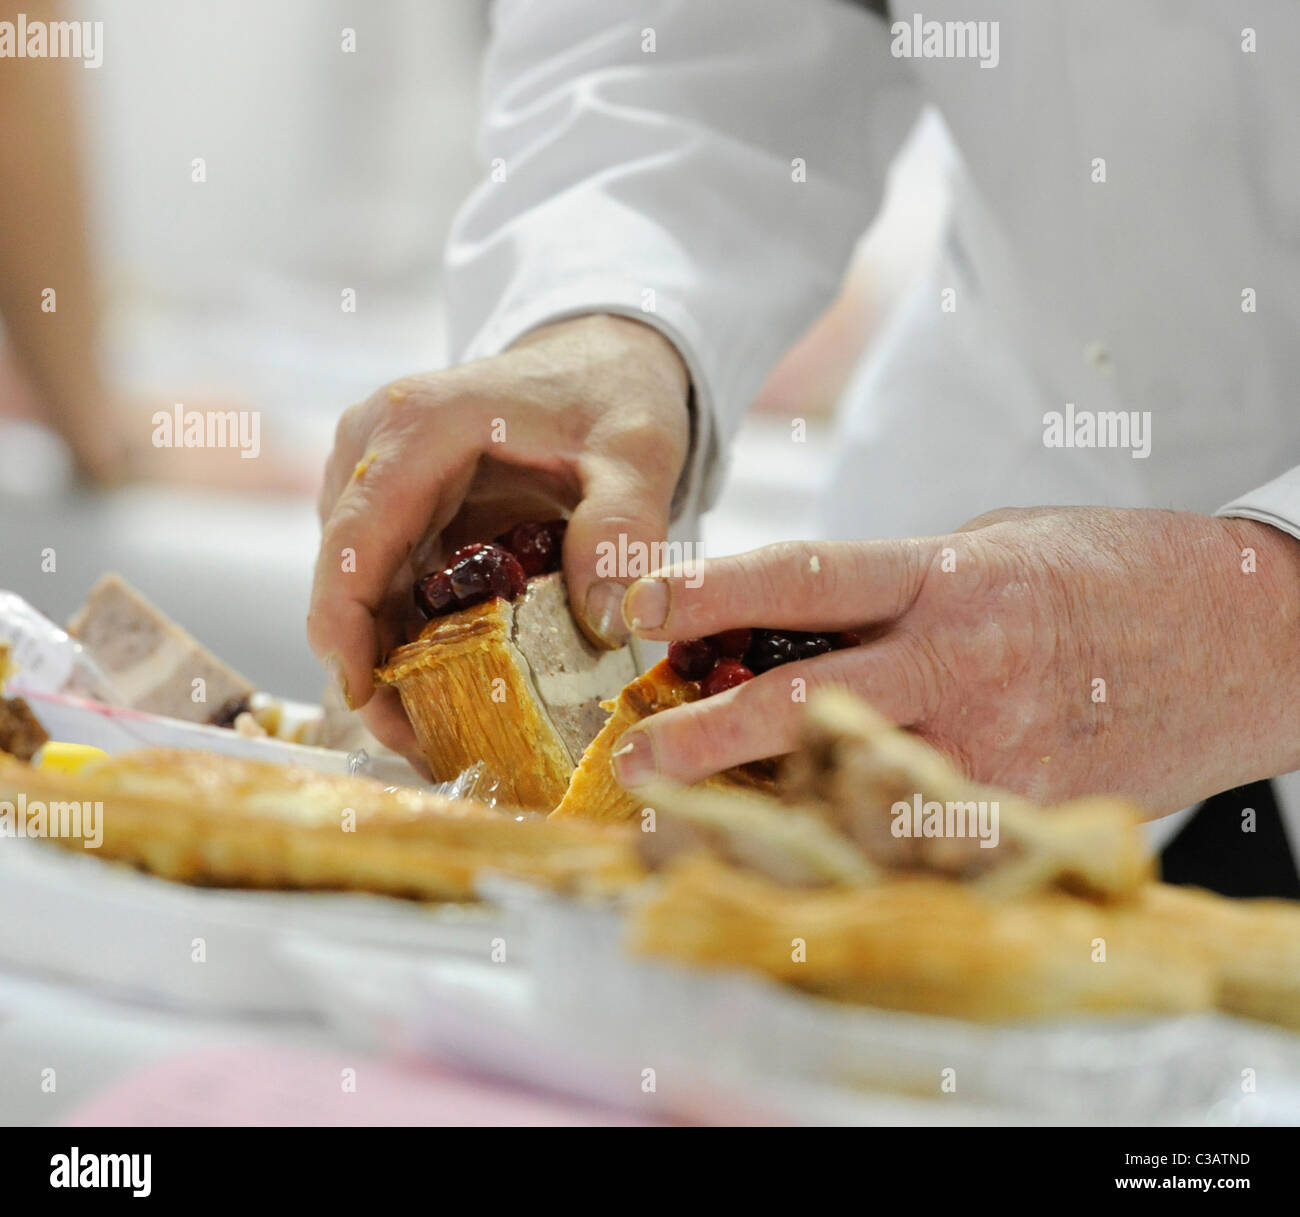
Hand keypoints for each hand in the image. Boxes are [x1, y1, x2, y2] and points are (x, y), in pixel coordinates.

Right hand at [307, 314, 690, 760]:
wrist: (602, 358)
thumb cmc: (612, 392)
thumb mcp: (637, 452)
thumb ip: (623, 528)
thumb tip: (607, 623)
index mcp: (416, 428)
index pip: (354, 543)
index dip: (348, 632)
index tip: (370, 704)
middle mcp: (375, 450)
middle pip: (346, 579)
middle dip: (375, 669)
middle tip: (430, 746)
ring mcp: (378, 478)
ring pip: (363, 591)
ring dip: (393, 661)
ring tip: (447, 733)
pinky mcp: (399, 506)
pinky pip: (391, 585)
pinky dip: (415, 637)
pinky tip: (457, 687)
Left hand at [614, 507, 1299, 815]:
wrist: (1246, 634)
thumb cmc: (1108, 574)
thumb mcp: (991, 546)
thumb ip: (895, 589)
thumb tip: (791, 626)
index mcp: (947, 577)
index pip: (804, 577)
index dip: (712, 591)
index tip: (639, 608)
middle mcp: (965, 663)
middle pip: (809, 701)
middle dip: (710, 735)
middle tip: (636, 760)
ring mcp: (999, 746)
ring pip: (856, 793)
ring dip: (766, 814)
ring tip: (689, 831)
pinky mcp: (1030, 808)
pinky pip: (924, 847)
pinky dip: (854, 856)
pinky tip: (798, 861)